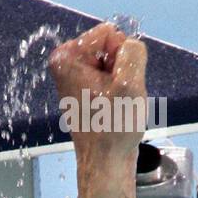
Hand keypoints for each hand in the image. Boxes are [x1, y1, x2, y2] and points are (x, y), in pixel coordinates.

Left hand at [49, 22, 147, 162]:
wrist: (106, 164)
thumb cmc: (113, 129)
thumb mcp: (130, 82)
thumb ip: (133, 51)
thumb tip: (128, 48)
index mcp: (66, 59)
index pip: (109, 33)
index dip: (121, 57)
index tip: (114, 86)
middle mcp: (65, 66)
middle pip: (111, 45)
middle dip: (121, 68)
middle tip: (116, 98)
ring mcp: (75, 79)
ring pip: (115, 62)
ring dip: (122, 80)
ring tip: (115, 105)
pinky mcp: (86, 91)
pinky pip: (113, 77)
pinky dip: (119, 90)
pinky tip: (114, 109)